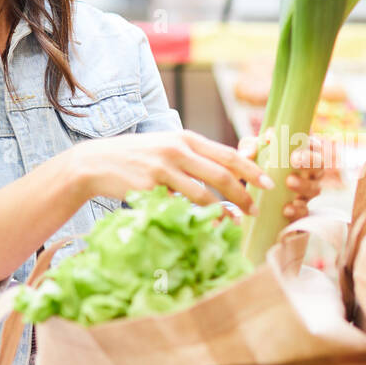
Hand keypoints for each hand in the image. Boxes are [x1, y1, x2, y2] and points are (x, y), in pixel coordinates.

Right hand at [69, 130, 272, 212]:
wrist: (96, 162)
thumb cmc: (139, 157)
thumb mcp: (169, 148)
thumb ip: (196, 157)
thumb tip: (231, 171)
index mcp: (187, 138)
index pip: (228, 154)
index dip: (252, 170)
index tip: (269, 184)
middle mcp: (177, 150)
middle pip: (221, 174)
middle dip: (243, 194)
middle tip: (255, 210)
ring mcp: (163, 168)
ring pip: (203, 194)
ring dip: (223, 212)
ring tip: (235, 223)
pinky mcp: (149, 187)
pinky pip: (180, 207)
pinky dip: (196, 218)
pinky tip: (205, 226)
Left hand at [238, 135, 326, 222]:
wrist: (256, 194)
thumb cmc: (261, 163)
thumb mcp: (255, 152)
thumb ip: (251, 147)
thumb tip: (247, 154)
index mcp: (303, 154)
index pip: (314, 147)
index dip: (308, 146)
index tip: (295, 150)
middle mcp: (310, 173)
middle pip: (320, 166)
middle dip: (310, 162)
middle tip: (295, 160)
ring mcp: (307, 192)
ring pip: (315, 189)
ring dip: (303, 185)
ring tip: (289, 182)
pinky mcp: (301, 210)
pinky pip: (305, 211)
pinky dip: (298, 210)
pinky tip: (287, 209)